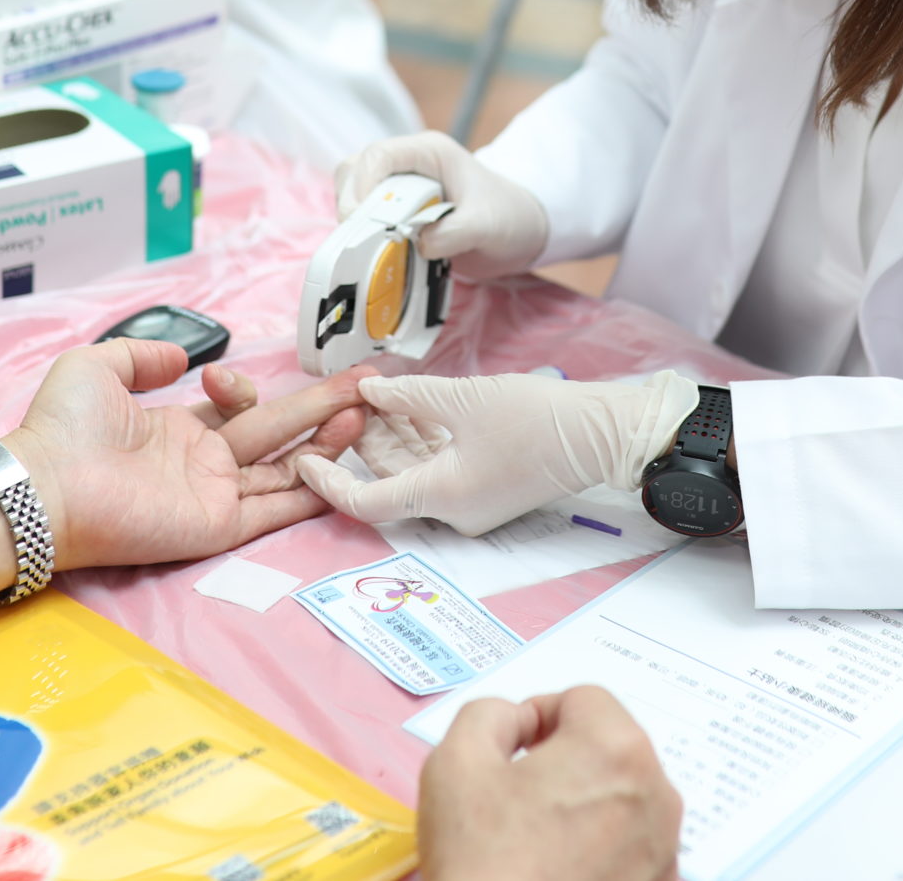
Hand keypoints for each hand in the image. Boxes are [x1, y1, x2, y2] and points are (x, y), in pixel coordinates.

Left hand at [4, 340, 372, 568]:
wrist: (46, 487)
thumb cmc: (62, 429)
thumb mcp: (96, 368)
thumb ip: (143, 355)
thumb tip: (184, 359)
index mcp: (177, 430)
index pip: (236, 408)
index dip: (243, 387)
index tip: (221, 378)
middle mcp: (202, 463)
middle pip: (277, 432)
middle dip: (321, 406)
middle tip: (367, 385)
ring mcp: (213, 496)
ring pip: (286, 468)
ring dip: (327, 442)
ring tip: (366, 413)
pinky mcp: (217, 525)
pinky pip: (274, 510)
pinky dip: (312, 492)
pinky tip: (346, 473)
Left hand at [297, 370, 696, 535]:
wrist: (599, 433)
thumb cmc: (537, 419)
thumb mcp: (463, 398)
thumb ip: (408, 396)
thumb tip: (369, 391)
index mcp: (440, 496)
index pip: (365, 501)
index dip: (328, 482)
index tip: (303, 459)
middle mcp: (453, 511)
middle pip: (389, 480)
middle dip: (366, 440)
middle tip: (349, 400)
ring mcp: (473, 502)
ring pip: (415, 472)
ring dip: (395, 437)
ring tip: (378, 396)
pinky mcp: (489, 488)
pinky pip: (442, 469)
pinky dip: (424, 441)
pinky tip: (414, 406)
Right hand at [335, 131, 549, 279]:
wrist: (521, 230)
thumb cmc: (509, 216)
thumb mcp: (489, 225)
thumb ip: (456, 233)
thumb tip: (419, 244)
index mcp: (429, 153)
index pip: (379, 156)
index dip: (362, 184)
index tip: (357, 218)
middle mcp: (408, 166)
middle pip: (356, 172)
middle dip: (349, 204)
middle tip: (354, 241)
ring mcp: (399, 189)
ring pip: (355, 196)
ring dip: (353, 223)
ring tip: (361, 252)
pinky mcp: (396, 214)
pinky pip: (366, 220)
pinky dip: (362, 238)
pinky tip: (370, 259)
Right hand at [419, 688, 681, 880]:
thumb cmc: (482, 861)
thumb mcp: (456, 761)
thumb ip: (490, 714)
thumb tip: (518, 720)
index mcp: (615, 748)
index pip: (583, 700)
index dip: (538, 718)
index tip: (512, 755)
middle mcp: (657, 796)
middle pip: (611, 748)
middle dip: (567, 762)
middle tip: (521, 799)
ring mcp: (664, 850)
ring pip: (624, 799)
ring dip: (588, 805)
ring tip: (539, 840)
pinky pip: (633, 848)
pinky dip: (604, 851)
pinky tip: (562, 871)